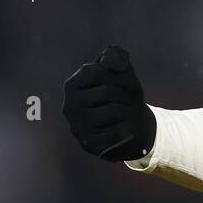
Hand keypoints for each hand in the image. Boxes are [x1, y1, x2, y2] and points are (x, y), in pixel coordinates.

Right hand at [62, 45, 156, 161]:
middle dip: (125, 94)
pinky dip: (127, 128)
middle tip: (128, 100)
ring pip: (113, 111)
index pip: (96, 72)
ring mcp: (77, 127)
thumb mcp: (123, 73)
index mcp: (72, 85)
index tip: (124, 81)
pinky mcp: (89, 144)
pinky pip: (116, 132)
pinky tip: (123, 128)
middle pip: (107, 92)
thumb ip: (117, 58)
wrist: (133, 127)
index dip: (118, 75)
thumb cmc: (124, 96)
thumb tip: (115, 60)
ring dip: (128, 111)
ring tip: (126, 113)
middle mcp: (69, 106)